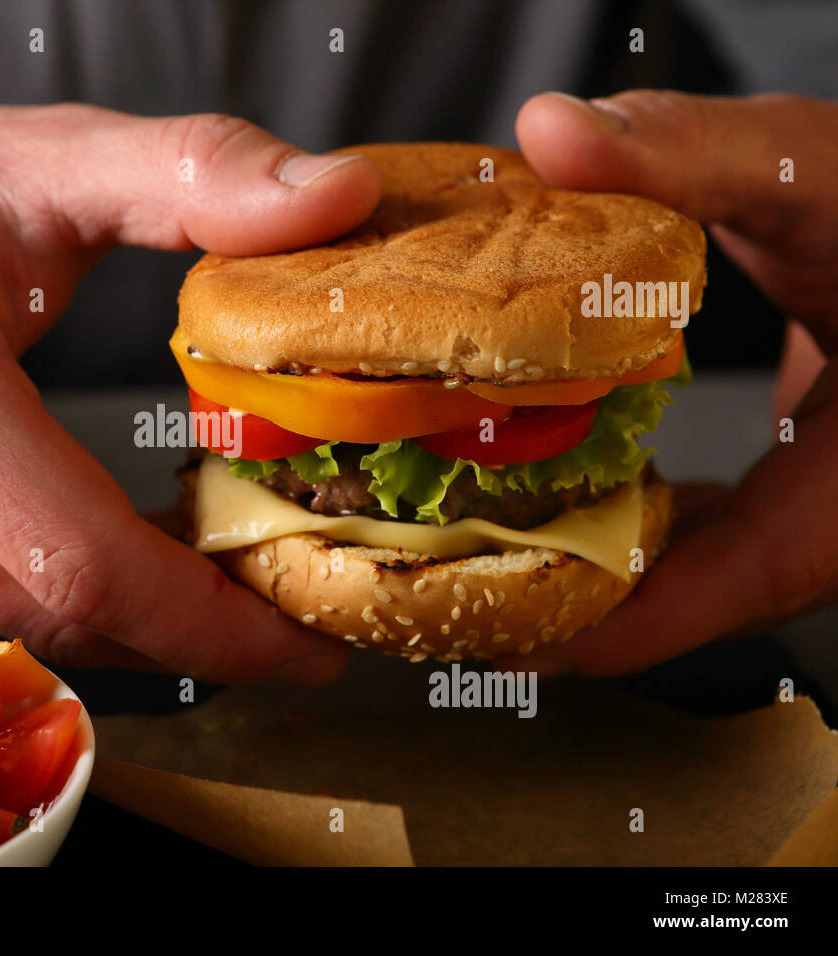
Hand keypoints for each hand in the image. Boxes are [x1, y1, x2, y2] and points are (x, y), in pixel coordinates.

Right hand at [0, 104, 381, 681]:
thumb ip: (191, 169)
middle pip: (60, 614)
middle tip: (290, 613)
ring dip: (135, 620)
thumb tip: (341, 196)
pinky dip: (68, 598)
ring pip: (24, 625)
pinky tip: (123, 558)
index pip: (79, 559)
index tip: (306, 644)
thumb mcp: (42, 155)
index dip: (206, 621)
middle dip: (191, 634)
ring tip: (222, 580)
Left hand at [503, 90, 837, 674]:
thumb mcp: (815, 170)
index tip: (513, 640)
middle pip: (703, 590)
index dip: (623, 622)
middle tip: (467, 599)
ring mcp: (827, 498)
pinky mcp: (807, 473)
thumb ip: (695, 153)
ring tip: (490, 553)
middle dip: (584, 603)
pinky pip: (717, 525)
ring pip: (707, 563)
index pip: (743, 581)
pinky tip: (566, 493)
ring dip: (604, 561)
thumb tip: (554, 129)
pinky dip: (639, 516)